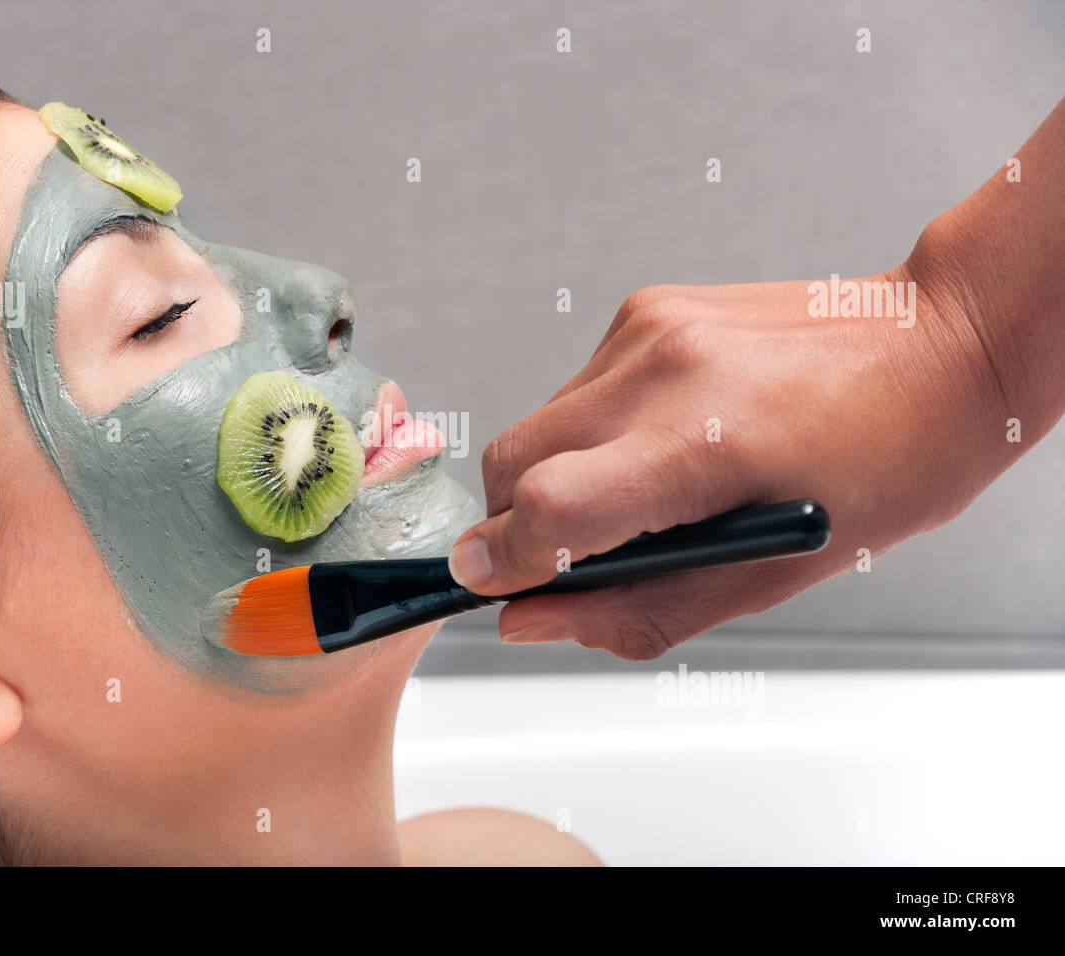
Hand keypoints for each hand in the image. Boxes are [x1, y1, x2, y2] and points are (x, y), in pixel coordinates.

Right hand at [449, 254, 1014, 658]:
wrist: (939, 345)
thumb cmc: (887, 466)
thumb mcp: (775, 573)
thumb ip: (640, 606)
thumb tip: (534, 619)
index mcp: (706, 445)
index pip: (551, 506)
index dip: (504, 559)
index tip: (489, 584)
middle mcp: (662, 370)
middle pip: (514, 462)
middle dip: (520, 522)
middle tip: (580, 553)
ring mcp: (650, 328)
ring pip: (540, 424)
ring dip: (563, 472)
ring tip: (651, 489)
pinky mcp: (648, 307)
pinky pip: (579, 388)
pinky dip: (597, 430)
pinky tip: (670, 437)